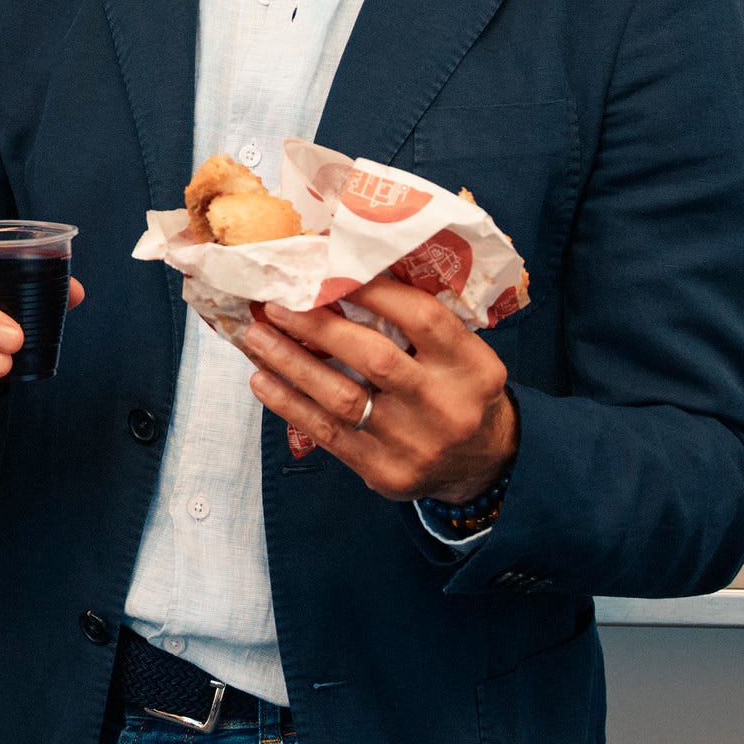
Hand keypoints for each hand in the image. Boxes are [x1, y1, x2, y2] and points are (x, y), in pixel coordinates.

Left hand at [236, 277, 515, 506]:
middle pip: (374, 357)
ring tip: (258, 336)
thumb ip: (419, 327)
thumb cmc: (460, 392)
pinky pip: (328, 433)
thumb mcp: (462, 356)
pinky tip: (263, 381)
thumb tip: (344, 278)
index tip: (329, 271)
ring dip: (291, 363)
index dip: (373, 292)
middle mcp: (446, 405)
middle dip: (318, 326)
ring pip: (341, 397)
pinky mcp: (385, 471)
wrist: (485, 464)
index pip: (422, 318)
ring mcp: (414, 443)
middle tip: (277, 303)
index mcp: (472, 367)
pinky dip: (289, 404)